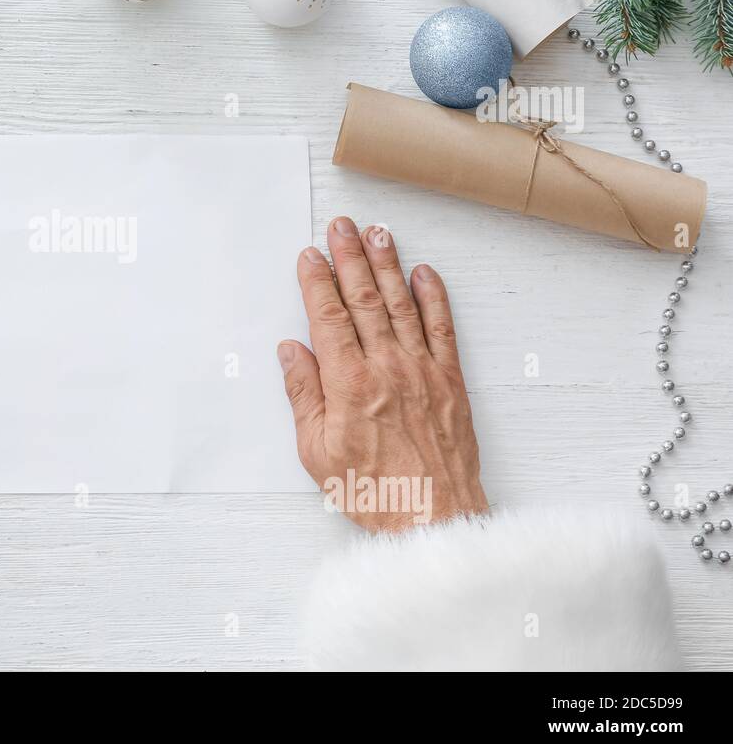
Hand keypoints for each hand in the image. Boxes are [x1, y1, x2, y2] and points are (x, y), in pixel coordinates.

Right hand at [278, 217, 486, 532]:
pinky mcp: (450, 382)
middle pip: (364, 299)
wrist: (433, 516)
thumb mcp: (316, 452)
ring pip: (402, 304)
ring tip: (378, 234)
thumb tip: (292, 352)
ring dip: (387, 265)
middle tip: (342, 226)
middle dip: (350, 257)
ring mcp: (422, 370)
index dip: (316, 281)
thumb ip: (303, 395)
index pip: (327, 316)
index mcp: (348, 383)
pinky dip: (434, 297)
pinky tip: (424, 273)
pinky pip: (441, 328)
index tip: (310, 256)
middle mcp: (386, 367)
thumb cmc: (373, 492)